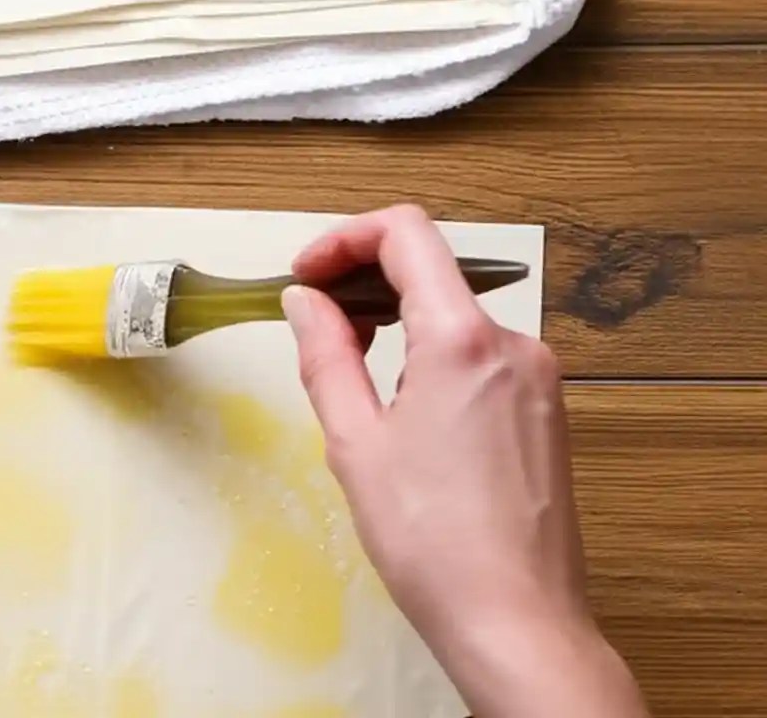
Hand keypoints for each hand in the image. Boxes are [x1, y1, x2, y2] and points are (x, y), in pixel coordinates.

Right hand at [282, 205, 647, 717]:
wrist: (515, 620)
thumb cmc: (435, 544)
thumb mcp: (354, 442)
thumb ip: (325, 354)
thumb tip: (307, 301)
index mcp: (462, 341)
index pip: (407, 234)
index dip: (345, 239)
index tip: (308, 274)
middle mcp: (514, 345)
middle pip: (431, 273)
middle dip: (365, 288)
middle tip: (318, 332)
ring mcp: (538, 378)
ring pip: (455, 319)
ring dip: (399, 331)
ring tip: (359, 395)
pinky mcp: (546, 411)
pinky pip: (482, 358)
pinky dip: (434, 363)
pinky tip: (407, 421)